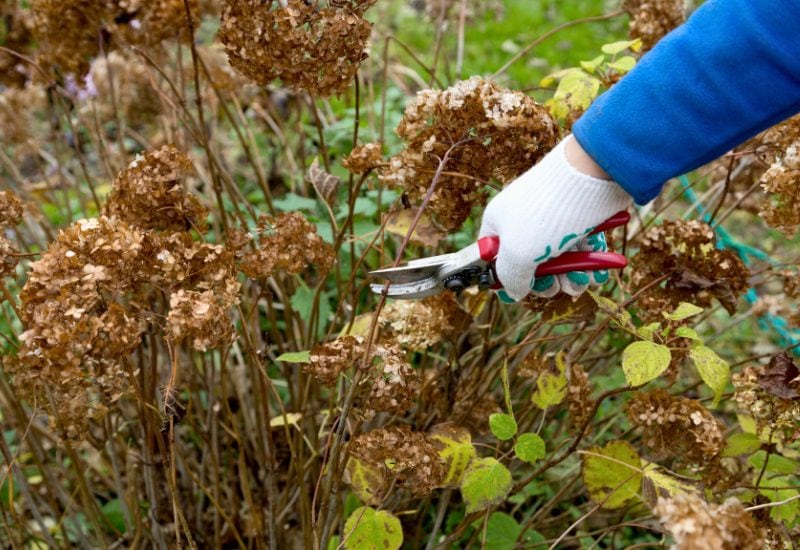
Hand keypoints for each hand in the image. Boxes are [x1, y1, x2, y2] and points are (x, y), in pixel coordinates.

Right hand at [478, 135, 632, 301]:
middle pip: (530, 265)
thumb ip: (510, 277)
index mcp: (499, 224)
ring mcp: (553, 221)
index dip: (506, 279)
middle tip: (559, 287)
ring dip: (571, 277)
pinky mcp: (580, 220)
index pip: (493, 258)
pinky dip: (588, 264)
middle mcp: (524, 222)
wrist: (592, 175)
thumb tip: (514, 292)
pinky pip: (581, 249)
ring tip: (583, 281)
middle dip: (547, 283)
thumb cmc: (546, 214)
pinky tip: (596, 274)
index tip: (521, 292)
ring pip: (559, 261)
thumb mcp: (517, 253)